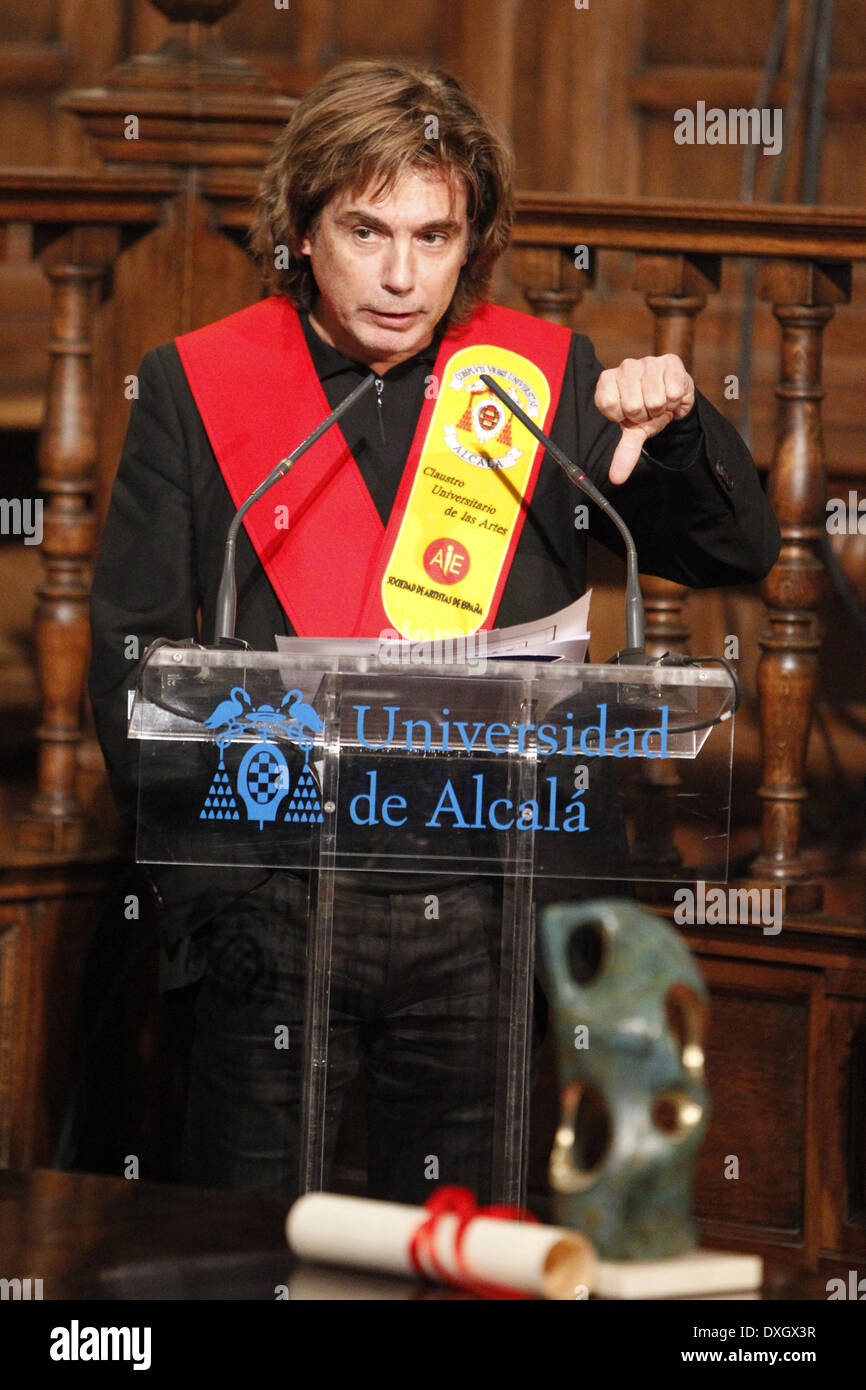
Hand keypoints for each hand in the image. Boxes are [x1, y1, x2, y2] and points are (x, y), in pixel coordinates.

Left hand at [594, 354, 694, 483]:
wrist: (673, 398)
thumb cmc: (647, 412)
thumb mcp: (633, 432)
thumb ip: (624, 453)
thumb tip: (616, 479)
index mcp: (607, 380)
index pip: (609, 406)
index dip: (624, 417)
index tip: (628, 415)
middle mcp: (625, 367)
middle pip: (633, 406)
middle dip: (645, 415)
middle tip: (648, 410)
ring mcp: (647, 362)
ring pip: (655, 400)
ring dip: (661, 408)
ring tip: (660, 402)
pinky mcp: (670, 361)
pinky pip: (673, 392)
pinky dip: (675, 400)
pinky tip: (671, 394)